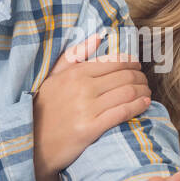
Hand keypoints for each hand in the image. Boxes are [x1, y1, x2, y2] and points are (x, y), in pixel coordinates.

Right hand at [32, 32, 151, 176]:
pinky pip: (123, 112)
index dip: (132, 63)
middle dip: (140, 77)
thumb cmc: (44, 110)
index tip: (137, 67)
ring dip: (143, 91)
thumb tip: (98, 37)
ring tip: (146, 93)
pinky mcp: (91, 128)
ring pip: (128, 92)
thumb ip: (74, 56)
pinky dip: (139, 106)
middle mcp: (82, 88)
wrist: (33, 144)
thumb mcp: (53, 78)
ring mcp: (87, 108)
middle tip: (144, 82)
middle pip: (125, 76)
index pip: (114, 61)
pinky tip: (145, 104)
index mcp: (75, 73)